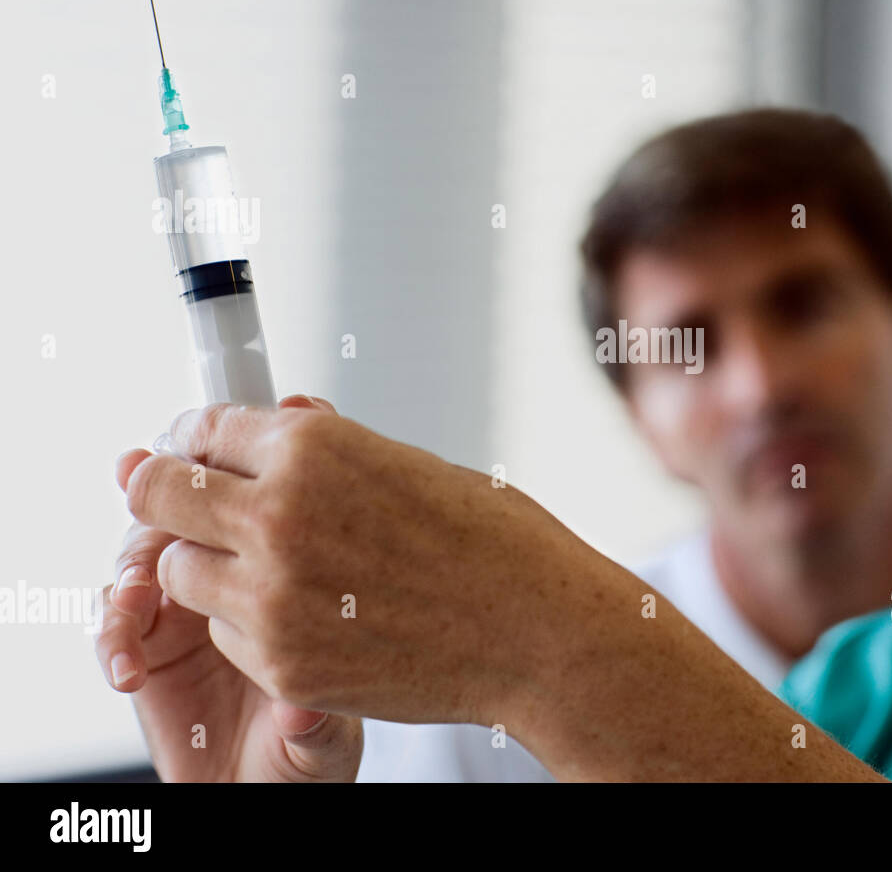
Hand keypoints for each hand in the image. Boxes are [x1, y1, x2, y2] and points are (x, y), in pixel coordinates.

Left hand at [118, 395, 883, 780]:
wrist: (541, 632)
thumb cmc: (495, 544)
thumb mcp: (410, 465)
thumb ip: (327, 449)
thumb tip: (274, 425)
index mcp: (314, 447)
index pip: (203, 427)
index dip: (199, 440)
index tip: (199, 453)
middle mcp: (279, 512)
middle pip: (157, 491)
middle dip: (166, 492)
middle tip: (185, 502)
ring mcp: (273, 593)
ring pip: (180, 570)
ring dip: (212, 564)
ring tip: (269, 568)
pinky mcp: (281, 659)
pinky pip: (226, 631)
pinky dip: (249, 621)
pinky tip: (310, 613)